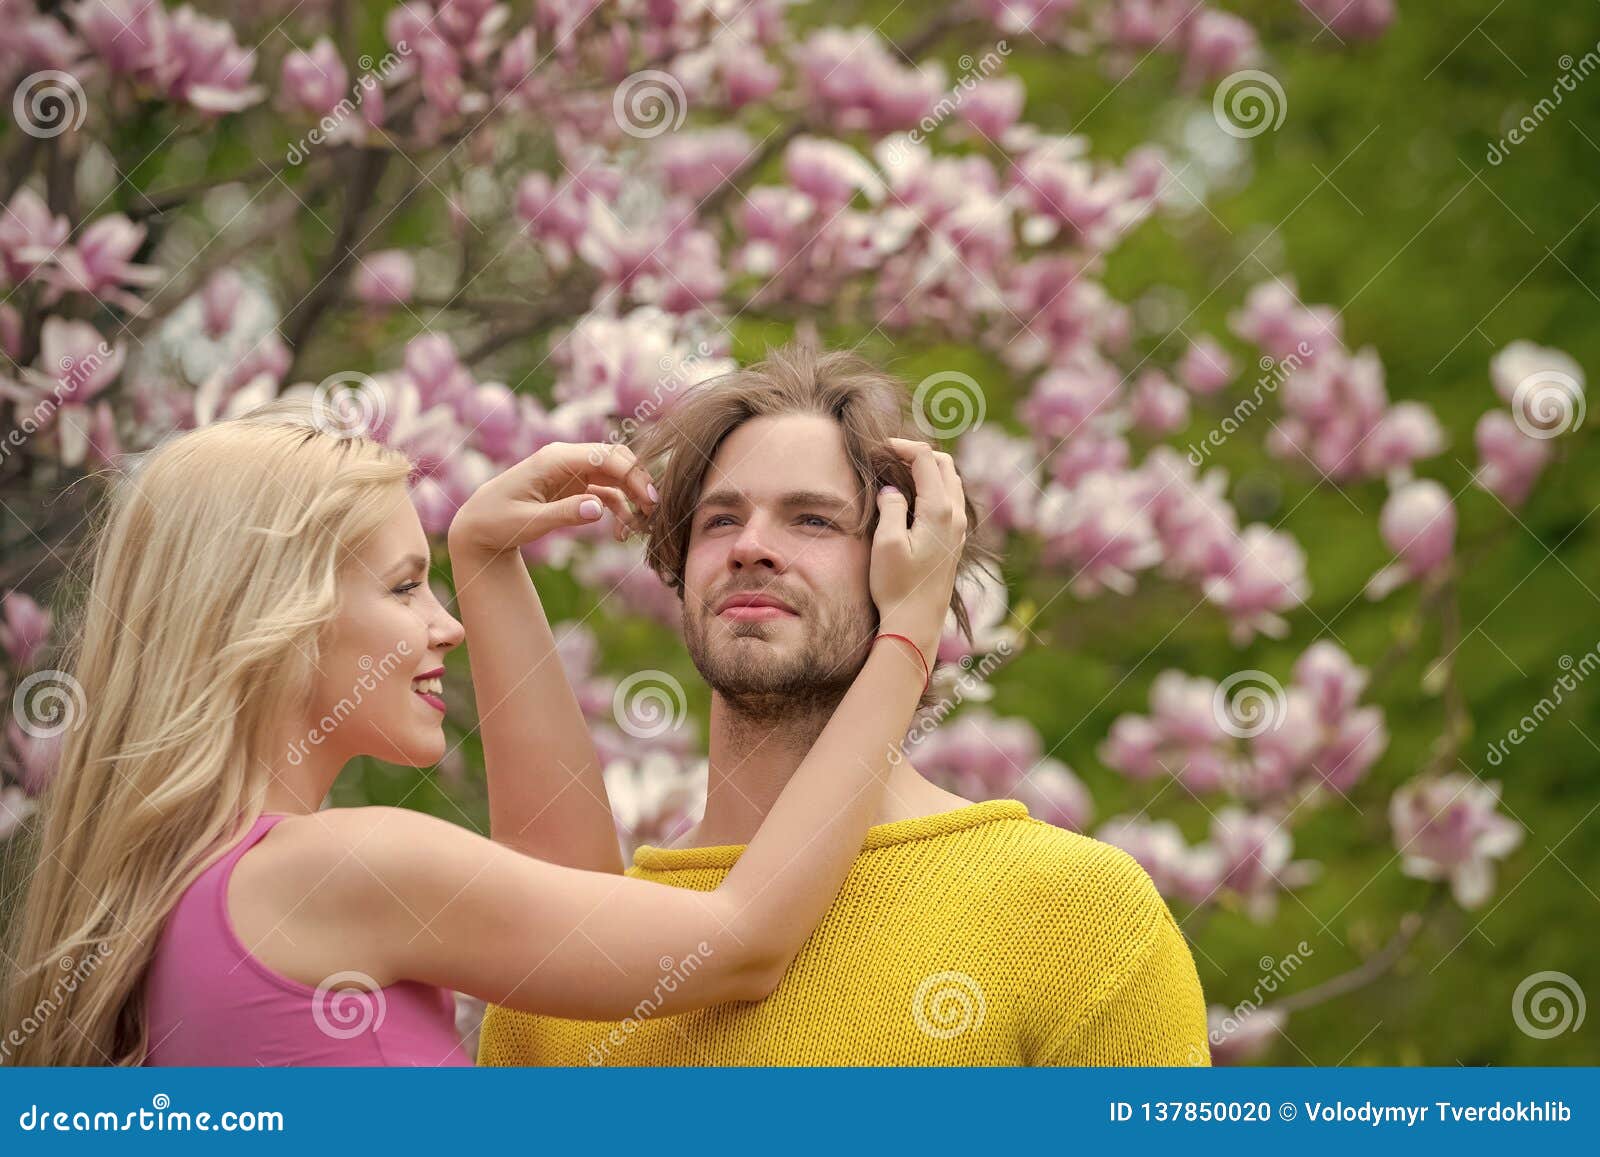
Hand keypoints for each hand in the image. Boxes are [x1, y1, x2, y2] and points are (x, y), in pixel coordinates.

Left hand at [448, 442, 657, 556]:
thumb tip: (599, 508)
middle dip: (639, 483)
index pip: (606, 456)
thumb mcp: (527, 522)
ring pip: (616, 475)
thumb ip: (564, 514)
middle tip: (652, 512)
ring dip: (632, 497)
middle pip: (616, 460)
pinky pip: (606, 492)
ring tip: (640, 528)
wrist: (479, 526)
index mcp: (555, 458)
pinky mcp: (574, 487)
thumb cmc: (497, 522)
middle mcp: (567, 459)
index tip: (650, 501)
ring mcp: (573, 472)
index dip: (633, 475)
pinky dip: (619, 509)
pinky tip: (622, 533)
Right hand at [869, 437, 967, 666]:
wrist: (917, 622)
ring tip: (899, 471)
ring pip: (950, 481)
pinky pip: (950, 499)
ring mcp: (958, 528)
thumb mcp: (886, 544)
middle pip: (943, 464)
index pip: (926, 459)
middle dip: (917, 453)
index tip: (879, 447)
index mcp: (939, 511)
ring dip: (928, 469)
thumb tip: (891, 489)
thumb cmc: (898, 586)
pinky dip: (933, 486)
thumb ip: (890, 508)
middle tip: (889, 455)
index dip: (903, 446)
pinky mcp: (955, 540)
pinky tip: (913, 496)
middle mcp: (955, 515)